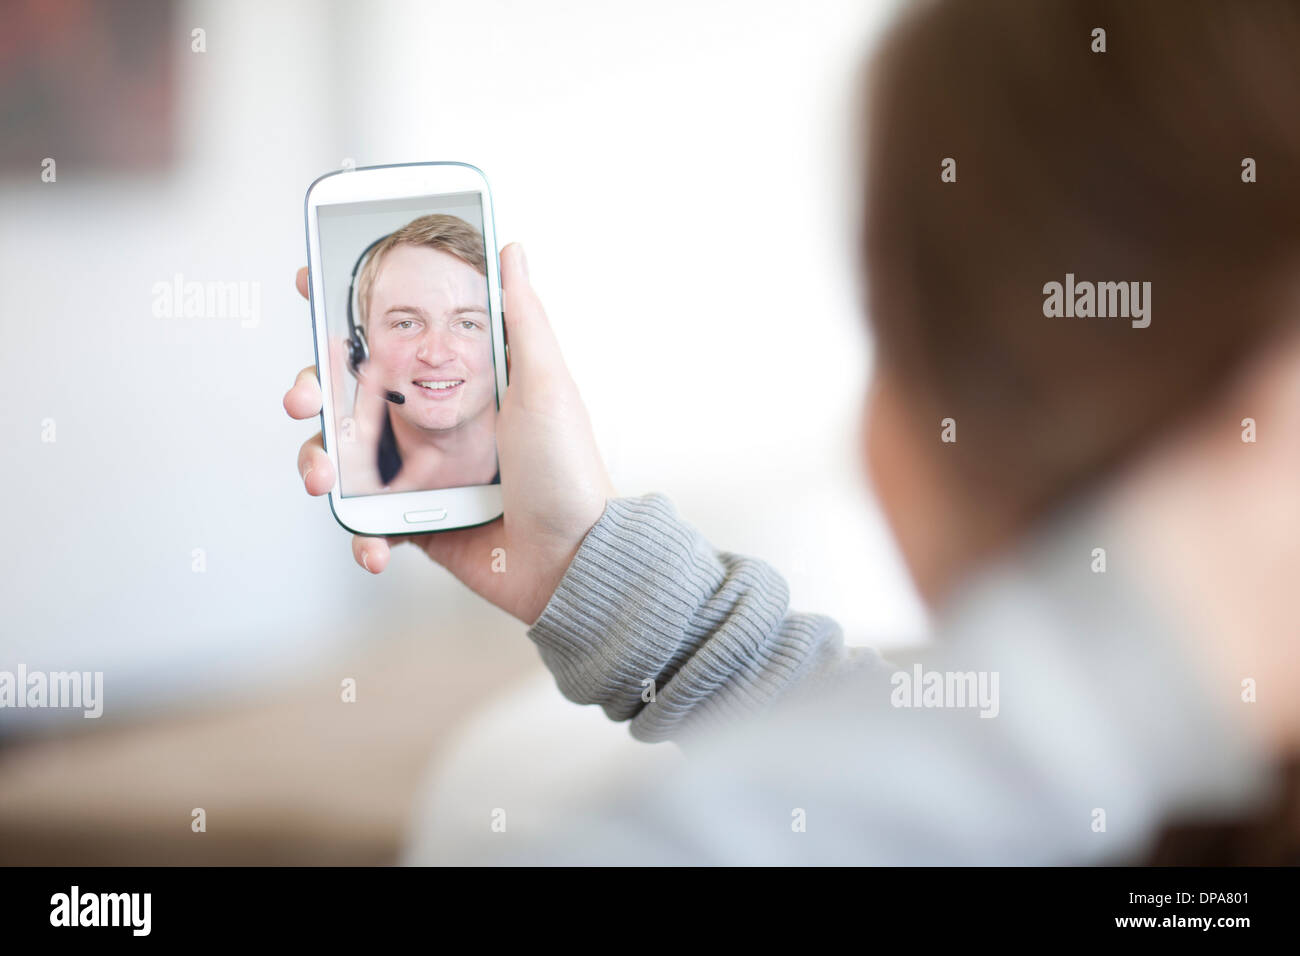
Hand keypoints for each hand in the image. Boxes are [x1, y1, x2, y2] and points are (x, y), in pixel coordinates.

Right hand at [284, 243, 616, 624]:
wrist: (572, 562)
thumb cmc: (567, 472)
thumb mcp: (547, 384)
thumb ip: (522, 317)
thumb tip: (511, 250)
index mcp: (461, 384)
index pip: (396, 339)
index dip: (350, 312)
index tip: (313, 282)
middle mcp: (434, 423)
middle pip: (350, 395)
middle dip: (312, 391)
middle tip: (302, 398)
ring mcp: (421, 475)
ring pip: (345, 459)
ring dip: (319, 464)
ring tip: (322, 481)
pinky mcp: (416, 524)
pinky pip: (370, 524)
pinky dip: (362, 535)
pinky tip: (374, 542)